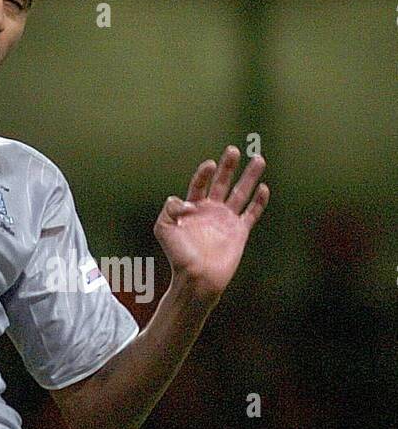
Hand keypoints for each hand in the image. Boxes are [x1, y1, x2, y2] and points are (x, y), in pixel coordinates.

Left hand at [154, 146, 268, 304]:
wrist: (197, 278)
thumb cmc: (178, 256)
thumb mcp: (164, 228)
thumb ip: (169, 209)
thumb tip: (184, 200)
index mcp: (192, 208)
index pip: (199, 184)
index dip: (204, 173)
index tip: (210, 164)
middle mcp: (210, 211)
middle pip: (221, 182)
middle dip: (228, 166)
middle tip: (234, 150)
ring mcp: (226, 220)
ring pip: (240, 193)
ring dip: (249, 177)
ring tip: (258, 159)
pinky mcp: (240, 231)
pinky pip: (252, 213)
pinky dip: (259, 201)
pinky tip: (264, 188)